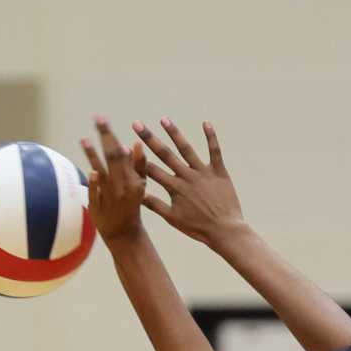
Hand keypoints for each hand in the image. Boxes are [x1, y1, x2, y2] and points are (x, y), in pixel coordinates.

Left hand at [80, 117, 144, 241]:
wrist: (124, 232)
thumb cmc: (132, 204)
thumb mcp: (140, 185)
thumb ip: (137, 165)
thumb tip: (133, 144)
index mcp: (131, 178)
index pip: (119, 151)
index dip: (110, 135)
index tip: (103, 119)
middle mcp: (120, 185)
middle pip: (112, 156)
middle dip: (105, 136)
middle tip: (98, 118)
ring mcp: (108, 195)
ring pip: (101, 172)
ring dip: (93, 156)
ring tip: (84, 139)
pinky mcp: (97, 206)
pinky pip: (95, 192)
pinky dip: (95, 182)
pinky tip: (91, 170)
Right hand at [133, 118, 245, 247]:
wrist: (225, 230)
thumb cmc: (198, 228)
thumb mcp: (173, 219)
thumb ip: (155, 205)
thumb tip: (137, 196)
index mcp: (174, 188)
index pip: (151, 170)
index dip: (138, 158)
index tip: (126, 146)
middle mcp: (187, 177)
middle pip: (165, 154)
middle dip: (149, 139)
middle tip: (137, 124)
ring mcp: (203, 172)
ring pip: (186, 148)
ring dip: (174, 133)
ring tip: (164, 119)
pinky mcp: (219, 171)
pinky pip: (214, 150)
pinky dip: (210, 136)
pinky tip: (206, 123)